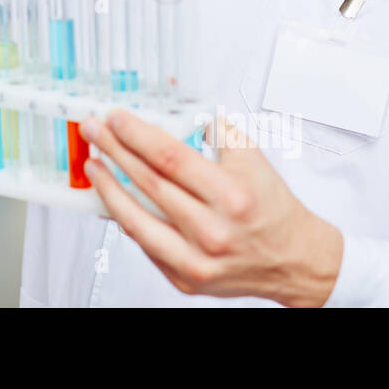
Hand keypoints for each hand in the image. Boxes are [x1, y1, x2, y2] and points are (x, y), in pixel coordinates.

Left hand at [79, 109, 343, 306]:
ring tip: (94, 165)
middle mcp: (212, 231)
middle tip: (94, 132)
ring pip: (136, 220)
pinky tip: (115, 198)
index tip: (116, 119)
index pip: (170, 158)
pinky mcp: (185, 279)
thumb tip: (179, 109)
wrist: (295, 260)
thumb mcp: (252, 159)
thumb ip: (216, 130)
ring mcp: (196, 260)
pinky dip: (127, 218)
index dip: (136, 135)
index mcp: (231, 196)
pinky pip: (145, 244)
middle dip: (114, 151)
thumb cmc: (273, 210)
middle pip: (148, 183)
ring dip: (108, 188)